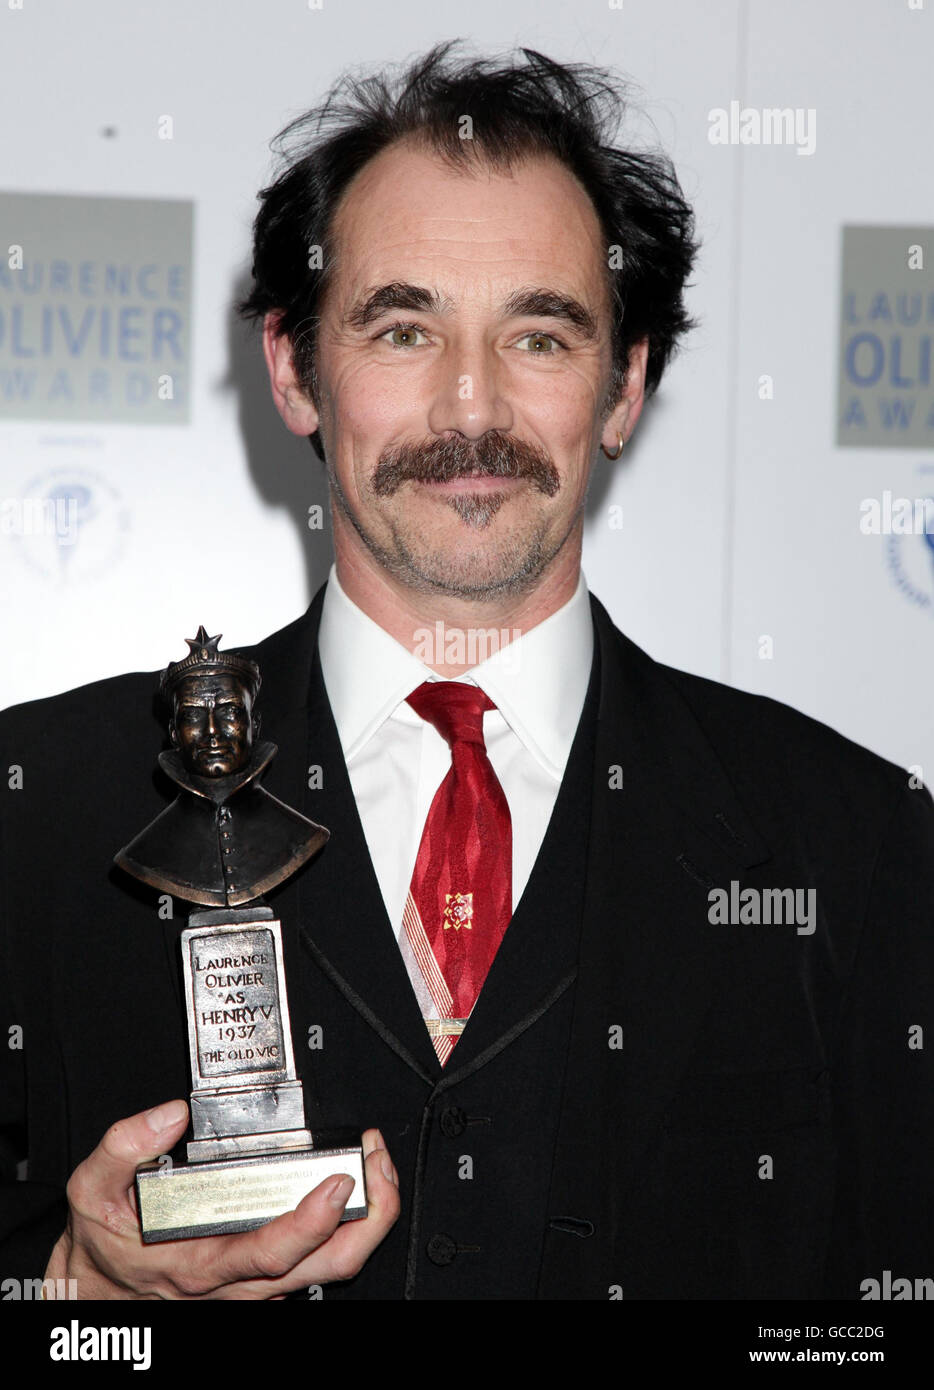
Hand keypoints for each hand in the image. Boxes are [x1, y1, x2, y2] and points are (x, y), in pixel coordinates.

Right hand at [44, 1100, 399, 1298]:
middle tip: (378, 1166)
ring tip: (378, 1169)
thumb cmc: (106, 1243)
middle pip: (326, 1265)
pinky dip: (348, 1227)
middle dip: (370, 1218)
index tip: (337, 1181)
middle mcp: (238, 1278)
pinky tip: (354, 1188)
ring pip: (332, 1267)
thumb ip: (124, 1146)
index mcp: (201, 1261)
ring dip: (368, 1221)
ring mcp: (257, 1282)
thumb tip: (170, 1115)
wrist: (99, 1288)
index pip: (270, 1252)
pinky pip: (318, 1263)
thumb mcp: (92, 1190)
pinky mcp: (264, 1277)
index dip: (312, 1222)